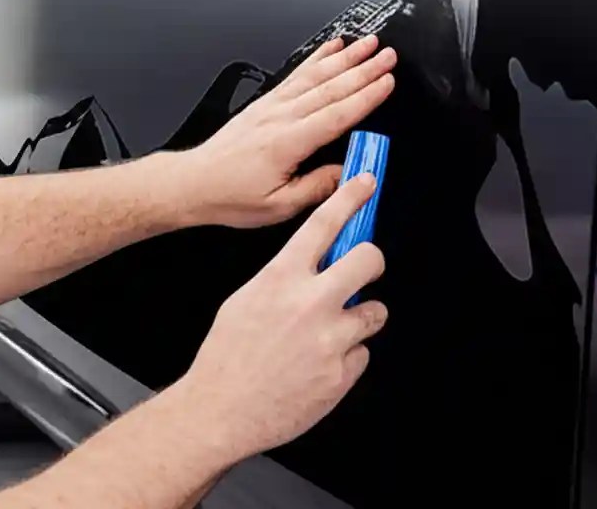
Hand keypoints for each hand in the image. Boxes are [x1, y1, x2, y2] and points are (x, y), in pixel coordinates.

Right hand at [172, 176, 387, 461]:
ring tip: (331, 333)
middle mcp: (309, 305)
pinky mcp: (341, 374)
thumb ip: (283, 278)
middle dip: (372, 261)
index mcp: (280, 280)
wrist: (220, 412)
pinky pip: (362, 354)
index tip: (366, 184)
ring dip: (360, 318)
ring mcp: (329, 340)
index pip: (323, 224)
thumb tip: (315, 263)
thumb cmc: (227, 358)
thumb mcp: (246, 300)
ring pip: (376, 311)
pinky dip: (347, 358)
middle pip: (369, 259)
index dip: (350, 198)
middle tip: (364, 270)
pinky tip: (320, 366)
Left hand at [180, 35, 395, 228]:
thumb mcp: (279, 206)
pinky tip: (331, 48)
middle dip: (364, 69)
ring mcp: (272, 106)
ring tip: (368, 45)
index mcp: (288, 143)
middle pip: (331, 88)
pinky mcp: (265, 103)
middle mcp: (281, 117)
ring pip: (315, 75)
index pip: (336, 114)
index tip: (387, 82)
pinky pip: (296, 74)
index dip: (365, 97)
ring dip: (345, 58)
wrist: (194, 183)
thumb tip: (348, 173)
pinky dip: (316, 58)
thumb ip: (317, 188)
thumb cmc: (230, 195)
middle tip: (388, 56)